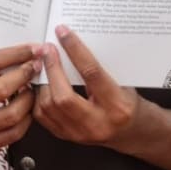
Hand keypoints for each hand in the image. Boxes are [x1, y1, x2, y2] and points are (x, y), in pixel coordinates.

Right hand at [0, 44, 40, 155]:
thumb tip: (19, 60)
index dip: (16, 54)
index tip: (33, 49)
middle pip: (1, 90)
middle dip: (24, 76)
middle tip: (35, 68)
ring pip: (11, 115)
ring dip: (28, 99)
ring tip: (30, 90)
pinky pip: (12, 134)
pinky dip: (25, 120)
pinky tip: (26, 110)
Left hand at [33, 25, 140, 148]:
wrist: (132, 133)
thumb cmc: (128, 103)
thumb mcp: (123, 83)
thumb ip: (101, 68)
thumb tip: (74, 40)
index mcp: (117, 107)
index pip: (91, 74)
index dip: (75, 50)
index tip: (63, 32)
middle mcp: (98, 124)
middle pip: (63, 96)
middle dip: (52, 68)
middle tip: (47, 49)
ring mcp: (80, 134)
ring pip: (49, 106)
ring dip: (42, 81)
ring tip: (42, 63)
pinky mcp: (66, 137)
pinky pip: (42, 115)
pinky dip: (38, 96)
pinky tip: (40, 82)